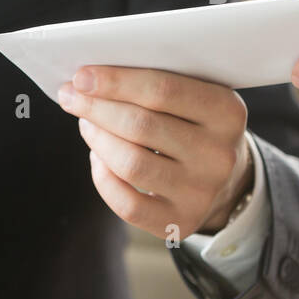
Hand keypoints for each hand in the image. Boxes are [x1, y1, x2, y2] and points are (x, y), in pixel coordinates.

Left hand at [57, 66, 252, 239]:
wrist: (227, 178)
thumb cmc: (195, 123)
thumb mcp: (196, 95)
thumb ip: (156, 82)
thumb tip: (89, 79)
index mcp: (227, 112)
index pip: (163, 90)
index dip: (116, 82)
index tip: (80, 77)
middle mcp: (219, 155)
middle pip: (141, 126)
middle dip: (96, 108)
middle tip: (70, 97)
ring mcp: (201, 192)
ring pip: (131, 164)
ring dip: (97, 139)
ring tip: (86, 123)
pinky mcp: (181, 222)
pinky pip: (127, 204)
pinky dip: (103, 178)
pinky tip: (98, 158)